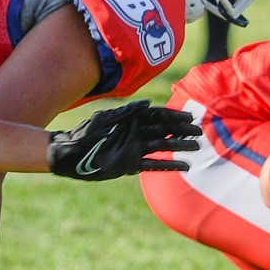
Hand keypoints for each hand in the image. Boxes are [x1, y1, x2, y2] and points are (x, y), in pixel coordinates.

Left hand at [46, 100, 201, 180]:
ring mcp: (135, 149)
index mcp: (131, 120)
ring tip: (197, 147)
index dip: (174, 117)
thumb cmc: (86, 132)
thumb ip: (127, 112)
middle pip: (164, 131)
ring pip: (162, 147)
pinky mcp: (130, 164)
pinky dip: (168, 165)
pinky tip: (183, 166)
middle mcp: (136, 134)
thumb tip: (148, 104)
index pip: (158, 116)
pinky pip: (153, 165)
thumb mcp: (106, 118)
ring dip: (179, 147)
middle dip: (182, 131)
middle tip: (200, 133)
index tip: (190, 117)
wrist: (69, 153)